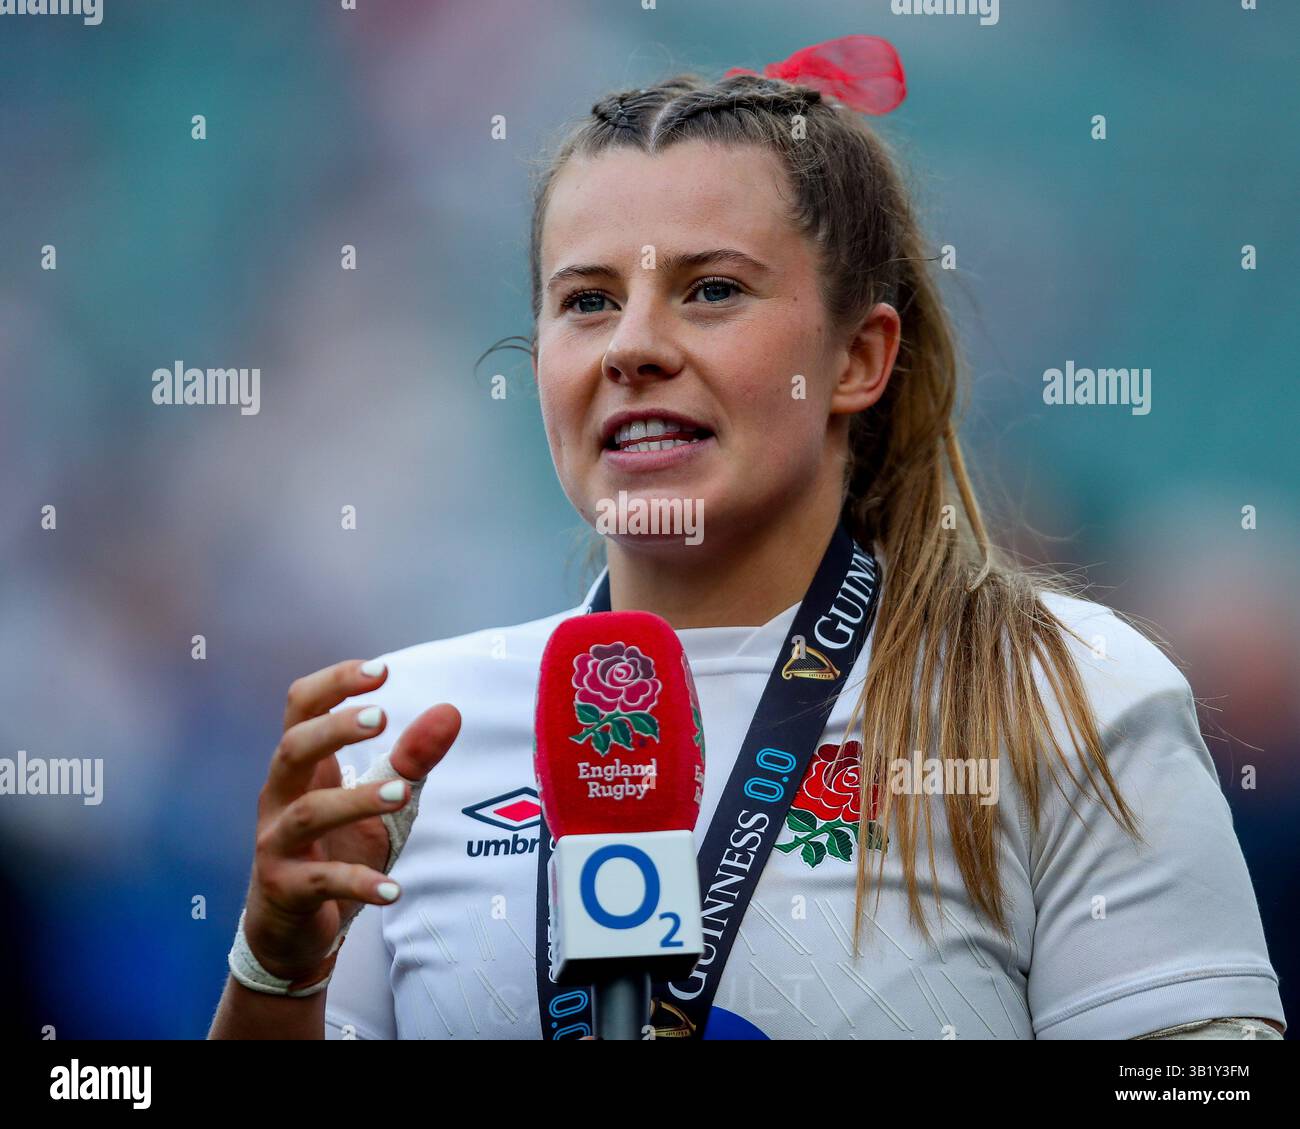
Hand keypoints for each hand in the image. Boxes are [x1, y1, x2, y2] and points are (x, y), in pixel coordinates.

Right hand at [241, 658, 460, 984]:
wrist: (289, 927)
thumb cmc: (334, 848)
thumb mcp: (380, 801)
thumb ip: (411, 758)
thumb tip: (450, 711)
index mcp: (302, 767)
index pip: (300, 707)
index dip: (335, 683)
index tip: (382, 669)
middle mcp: (280, 797)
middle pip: (292, 749)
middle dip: (334, 729)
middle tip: (382, 715)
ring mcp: (278, 844)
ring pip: (309, 814)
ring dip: (356, 800)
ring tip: (403, 792)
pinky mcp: (286, 889)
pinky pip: (321, 881)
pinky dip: (358, 883)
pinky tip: (393, 889)